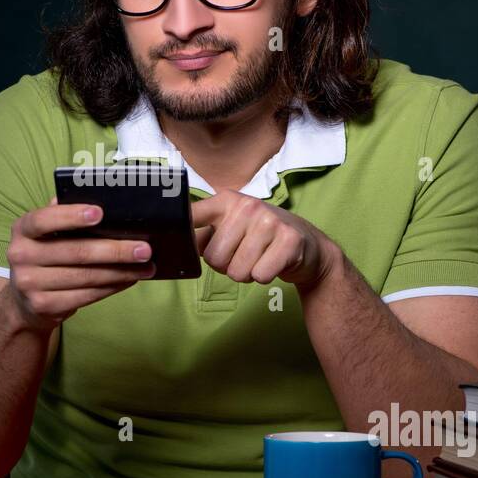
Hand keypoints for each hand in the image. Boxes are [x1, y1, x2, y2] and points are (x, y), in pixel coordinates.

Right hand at [5, 196, 155, 329]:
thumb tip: (100, 202)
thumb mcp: (46, 234)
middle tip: (143, 248)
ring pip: (86, 276)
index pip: (44, 220)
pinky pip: (86, 296)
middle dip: (115, 250)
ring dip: (121, 272)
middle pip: (76, 252)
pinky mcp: (44, 305)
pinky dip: (111, 287)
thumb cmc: (44, 257)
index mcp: (23, 230)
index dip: (72, 216)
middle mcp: (21, 256)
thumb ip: (63, 216)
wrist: (23, 301)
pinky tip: (128, 280)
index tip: (100, 213)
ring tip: (145, 266)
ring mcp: (30, 283)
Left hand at [190, 189, 341, 289]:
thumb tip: (177, 244)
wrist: (308, 246)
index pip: (192, 216)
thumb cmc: (261, 237)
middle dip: (226, 266)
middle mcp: (247, 206)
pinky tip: (273, 262)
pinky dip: (264, 277)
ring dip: (246, 273)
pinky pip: (259, 276)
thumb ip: (203, 234)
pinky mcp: (289, 240)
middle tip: (243, 254)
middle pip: (214, 258)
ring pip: (236, 271)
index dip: (181, 235)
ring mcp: (269, 221)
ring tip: (259, 258)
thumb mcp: (231, 227)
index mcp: (227, 201)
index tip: (169, 239)